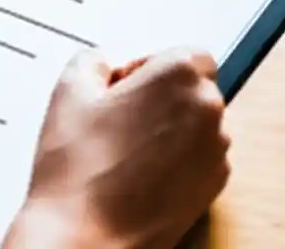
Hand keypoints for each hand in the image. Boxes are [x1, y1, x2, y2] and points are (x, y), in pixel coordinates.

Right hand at [3, 49, 230, 248]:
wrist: (87, 241)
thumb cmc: (80, 173)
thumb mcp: (69, 93)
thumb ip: (91, 61)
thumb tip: (100, 63)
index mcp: (181, 75)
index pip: (184, 54)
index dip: (150, 68)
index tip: (125, 87)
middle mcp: (209, 108)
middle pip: (192, 88)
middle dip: (161, 98)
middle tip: (119, 120)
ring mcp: (216, 149)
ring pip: (197, 124)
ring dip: (170, 130)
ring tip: (124, 152)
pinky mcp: (215, 184)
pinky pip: (199, 158)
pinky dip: (177, 161)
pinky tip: (139, 174)